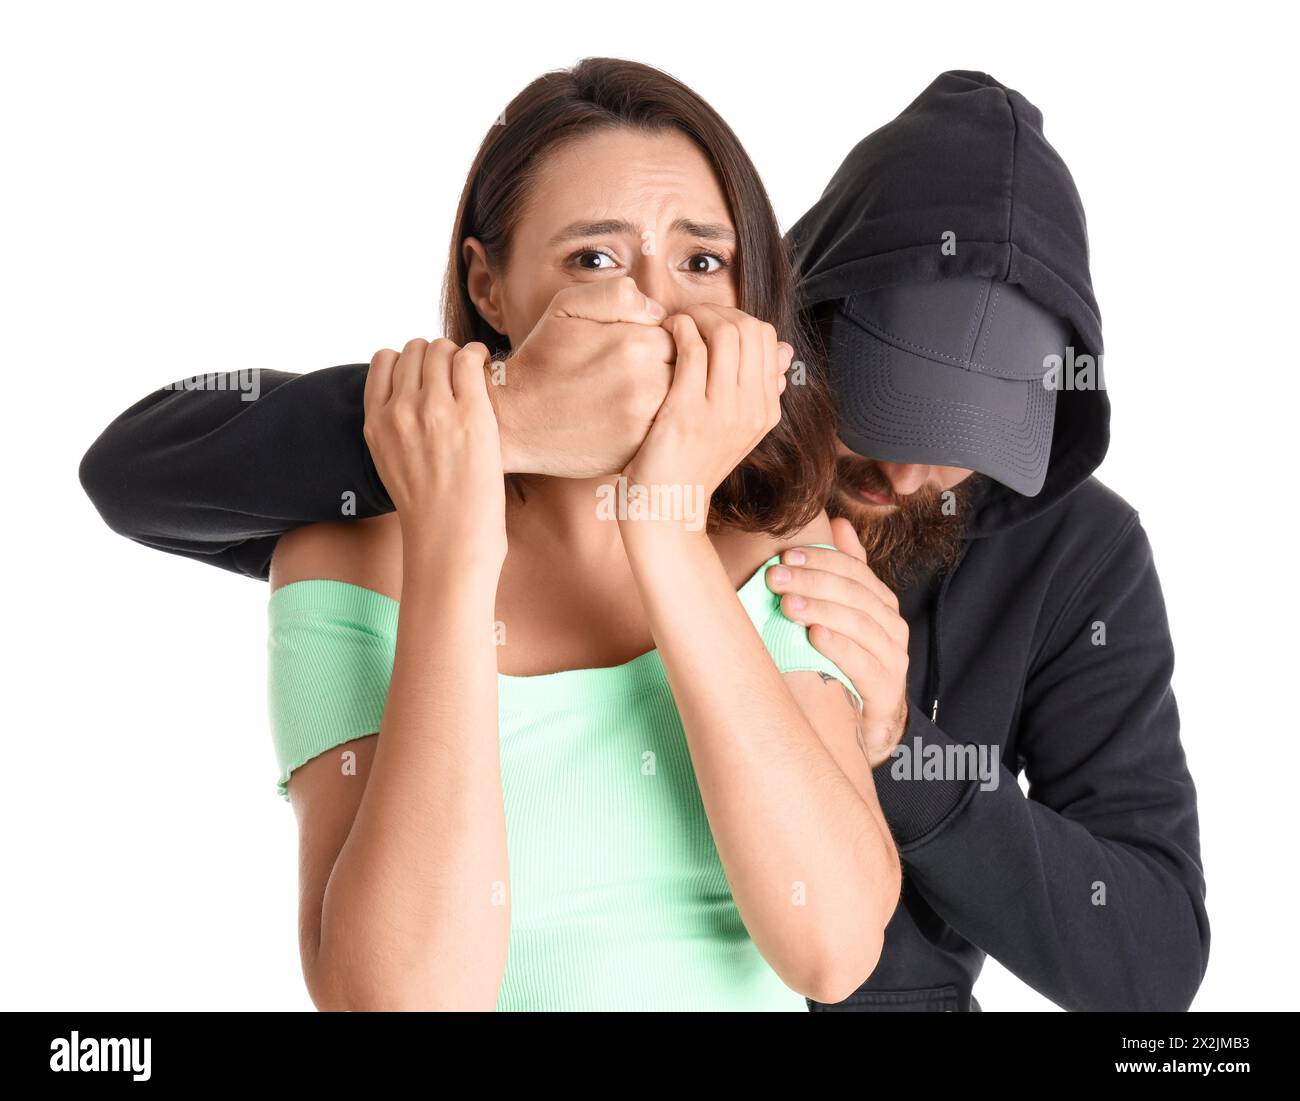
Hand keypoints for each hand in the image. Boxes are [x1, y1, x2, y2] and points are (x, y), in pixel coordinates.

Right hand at [363, 338, 505, 570]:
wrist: (450, 539)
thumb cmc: (430, 508)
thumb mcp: (391, 462)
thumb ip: (394, 426)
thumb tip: (413, 395)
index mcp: (376, 422)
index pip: (383, 360)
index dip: (408, 361)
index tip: (427, 376)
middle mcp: (400, 411)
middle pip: (415, 349)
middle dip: (435, 356)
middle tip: (455, 376)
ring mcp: (434, 410)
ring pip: (441, 349)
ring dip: (457, 355)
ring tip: (472, 373)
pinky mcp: (470, 414)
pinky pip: (469, 359)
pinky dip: (478, 355)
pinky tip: (486, 368)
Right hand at [492, 276, 675, 475]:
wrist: (512, 419)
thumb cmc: (542, 359)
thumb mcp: (568, 307)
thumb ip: (617, 295)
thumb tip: (657, 311)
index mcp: (636, 344)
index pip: (679, 335)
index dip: (659, 340)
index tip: (637, 349)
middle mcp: (646, 384)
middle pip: (684, 370)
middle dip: (665, 369)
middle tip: (632, 375)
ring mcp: (643, 422)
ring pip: (678, 402)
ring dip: (664, 399)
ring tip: (629, 396)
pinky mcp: (636, 451)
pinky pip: (663, 432)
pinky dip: (652, 426)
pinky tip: (625, 419)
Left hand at [621, 304, 792, 517]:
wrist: (665, 510)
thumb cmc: (690, 464)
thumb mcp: (735, 430)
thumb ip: (758, 390)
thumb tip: (784, 352)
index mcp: (766, 410)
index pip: (768, 339)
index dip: (738, 318)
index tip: (710, 323)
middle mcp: (752, 410)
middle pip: (750, 329)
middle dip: (717, 310)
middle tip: (691, 317)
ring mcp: (722, 412)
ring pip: (725, 332)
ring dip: (697, 315)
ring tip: (678, 324)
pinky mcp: (688, 413)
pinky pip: (692, 349)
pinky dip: (679, 329)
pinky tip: (666, 335)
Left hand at [764, 517, 909, 766]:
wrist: (863, 720)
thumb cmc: (846, 660)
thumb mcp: (842, 613)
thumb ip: (843, 571)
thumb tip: (838, 521)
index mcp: (880, 602)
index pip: (854, 570)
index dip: (821, 560)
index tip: (785, 556)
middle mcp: (891, 626)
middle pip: (854, 594)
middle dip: (813, 581)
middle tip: (775, 578)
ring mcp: (893, 657)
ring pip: (859, 624)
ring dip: (821, 610)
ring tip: (788, 604)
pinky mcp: (886, 689)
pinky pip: (864, 664)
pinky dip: (839, 648)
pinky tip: (815, 637)